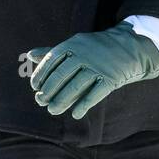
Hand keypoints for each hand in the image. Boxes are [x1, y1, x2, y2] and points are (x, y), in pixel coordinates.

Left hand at [24, 21, 158, 119]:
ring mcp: (98, 66)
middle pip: (61, 75)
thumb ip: (52, 52)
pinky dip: (84, 105)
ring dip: (62, 101)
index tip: (34, 87)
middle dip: (49, 90)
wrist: (129, 47)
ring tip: (53, 110)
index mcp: (73, 45)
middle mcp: (84, 54)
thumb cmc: (95, 48)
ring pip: (76, 86)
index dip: (41, 75)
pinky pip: (95, 94)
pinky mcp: (111, 78)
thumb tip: (29, 55)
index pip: (51, 60)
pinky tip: (75, 114)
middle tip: (40, 101)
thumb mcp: (74, 45)